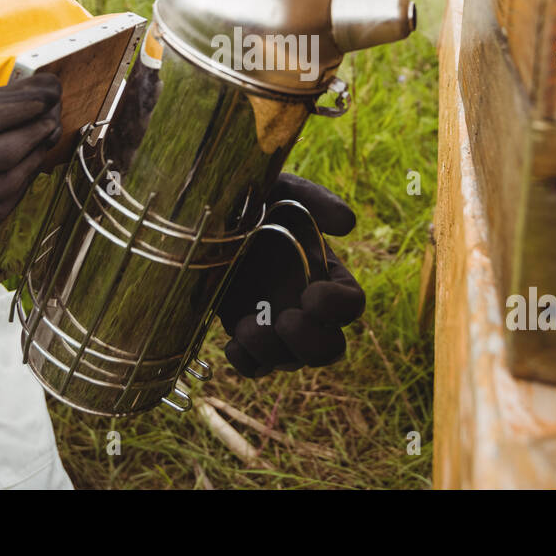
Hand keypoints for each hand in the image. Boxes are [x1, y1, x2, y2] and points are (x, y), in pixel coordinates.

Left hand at [217, 173, 364, 377]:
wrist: (203, 211)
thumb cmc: (251, 194)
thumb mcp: (280, 187)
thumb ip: (314, 200)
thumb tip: (348, 223)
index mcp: (324, 273)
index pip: (351, 304)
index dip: (338, 308)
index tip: (310, 294)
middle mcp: (305, 304)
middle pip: (331, 348)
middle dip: (312, 343)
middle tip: (285, 320)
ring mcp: (275, 324)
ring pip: (291, 363)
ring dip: (273, 353)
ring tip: (246, 327)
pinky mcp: (244, 334)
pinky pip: (255, 367)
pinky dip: (247, 363)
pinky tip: (232, 341)